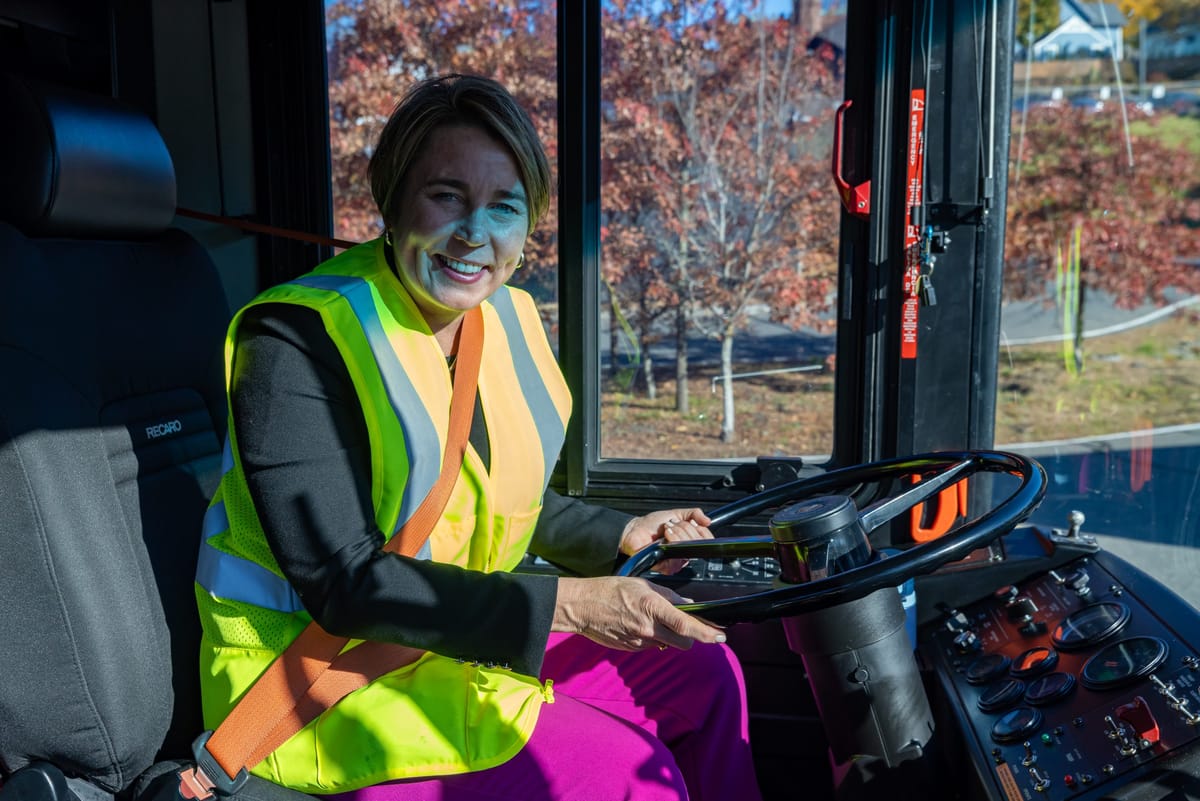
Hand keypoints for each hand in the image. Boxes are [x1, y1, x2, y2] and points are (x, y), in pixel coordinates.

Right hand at [552, 576, 724, 651]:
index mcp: (652, 608)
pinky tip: (638, 624)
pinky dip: (652, 638)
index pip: (685, 625)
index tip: (721, 636)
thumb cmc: (609, 590)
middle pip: (683, 642)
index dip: (707, 633)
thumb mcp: (642, 585)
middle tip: (685, 623)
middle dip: (689, 636)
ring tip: (652, 618)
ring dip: (668, 635)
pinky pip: (650, 646)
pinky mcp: (631, 649)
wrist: (581, 607)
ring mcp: (639, 642)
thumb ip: (668, 596)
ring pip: (667, 644)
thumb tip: (687, 605)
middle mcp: (647, 629)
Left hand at [618, 507, 712, 574]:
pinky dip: (670, 543)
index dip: (701, 530)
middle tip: (673, 524)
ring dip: (677, 534)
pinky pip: (677, 559)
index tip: (692, 522)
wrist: (635, 529)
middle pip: (698, 542)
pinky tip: (663, 539)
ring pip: (688, 549)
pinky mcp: (667, 567)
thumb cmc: (652, 525)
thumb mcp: (677, 513)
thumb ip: (694, 514)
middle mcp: (685, 552)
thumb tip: (708, 520)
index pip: (706, 539)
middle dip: (685, 528)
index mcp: (690, 541)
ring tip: (667, 530)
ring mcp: (676, 561)